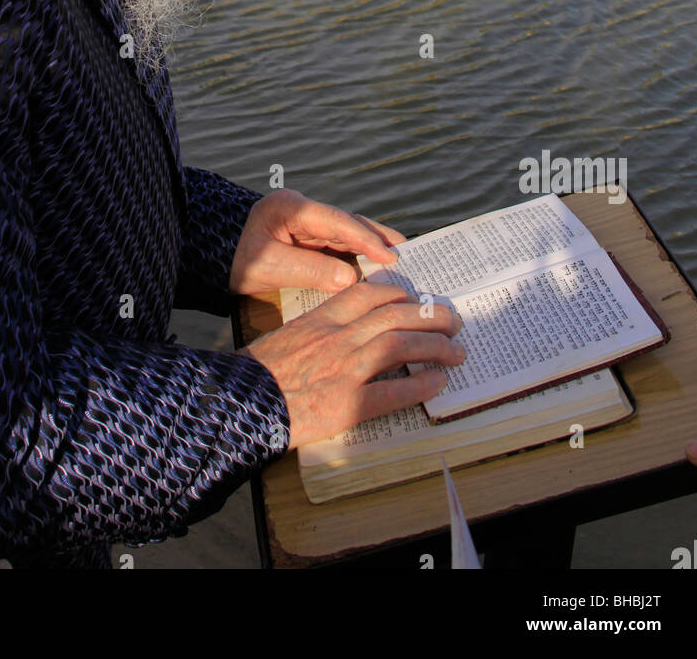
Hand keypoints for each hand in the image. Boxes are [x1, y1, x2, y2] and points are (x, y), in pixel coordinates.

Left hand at [229, 188, 404, 296]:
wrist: (209, 259)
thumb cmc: (234, 261)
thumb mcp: (270, 268)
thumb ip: (310, 270)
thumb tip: (350, 277)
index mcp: (291, 208)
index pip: (337, 221)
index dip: (365, 239)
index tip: (389, 256)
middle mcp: (301, 210)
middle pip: (346, 222)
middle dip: (375, 237)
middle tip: (406, 252)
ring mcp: (303, 222)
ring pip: (344, 232)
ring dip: (369, 245)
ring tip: (397, 257)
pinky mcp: (303, 236)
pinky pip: (335, 244)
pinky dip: (354, 253)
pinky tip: (372, 264)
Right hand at [239, 280, 464, 449]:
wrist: (241, 402)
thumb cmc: (259, 372)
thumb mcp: (289, 336)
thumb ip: (318, 330)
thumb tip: (346, 333)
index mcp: (322, 318)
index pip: (368, 294)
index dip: (399, 294)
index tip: (416, 300)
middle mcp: (337, 337)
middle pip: (395, 315)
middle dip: (430, 316)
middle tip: (452, 322)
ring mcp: (344, 368)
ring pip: (401, 344)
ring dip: (435, 346)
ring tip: (456, 352)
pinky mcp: (347, 403)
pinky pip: (394, 390)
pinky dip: (421, 385)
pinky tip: (438, 382)